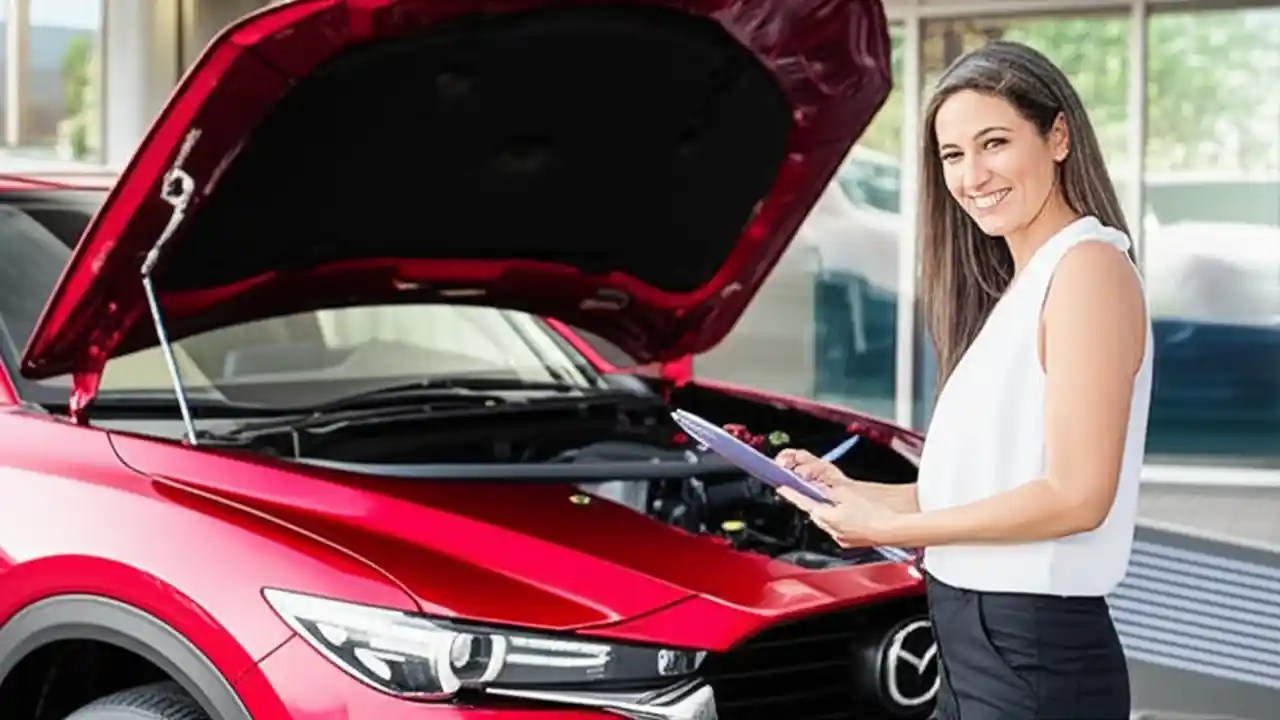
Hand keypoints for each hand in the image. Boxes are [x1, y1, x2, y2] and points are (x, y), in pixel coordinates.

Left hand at [774, 449, 899, 546]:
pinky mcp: (852, 543)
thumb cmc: (875, 512)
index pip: (804, 503)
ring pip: (830, 522)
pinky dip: (843, 522)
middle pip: (817, 513)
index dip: (792, 495)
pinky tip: (853, 517)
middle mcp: (832, 531)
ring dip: (831, 513)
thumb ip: (830, 485)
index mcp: (827, 517)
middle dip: (817, 503)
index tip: (782, 489)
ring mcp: (842, 539)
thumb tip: (818, 482)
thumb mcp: (848, 490)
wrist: (894, 529)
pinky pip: (841, 530)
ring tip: (842, 505)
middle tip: (817, 494)